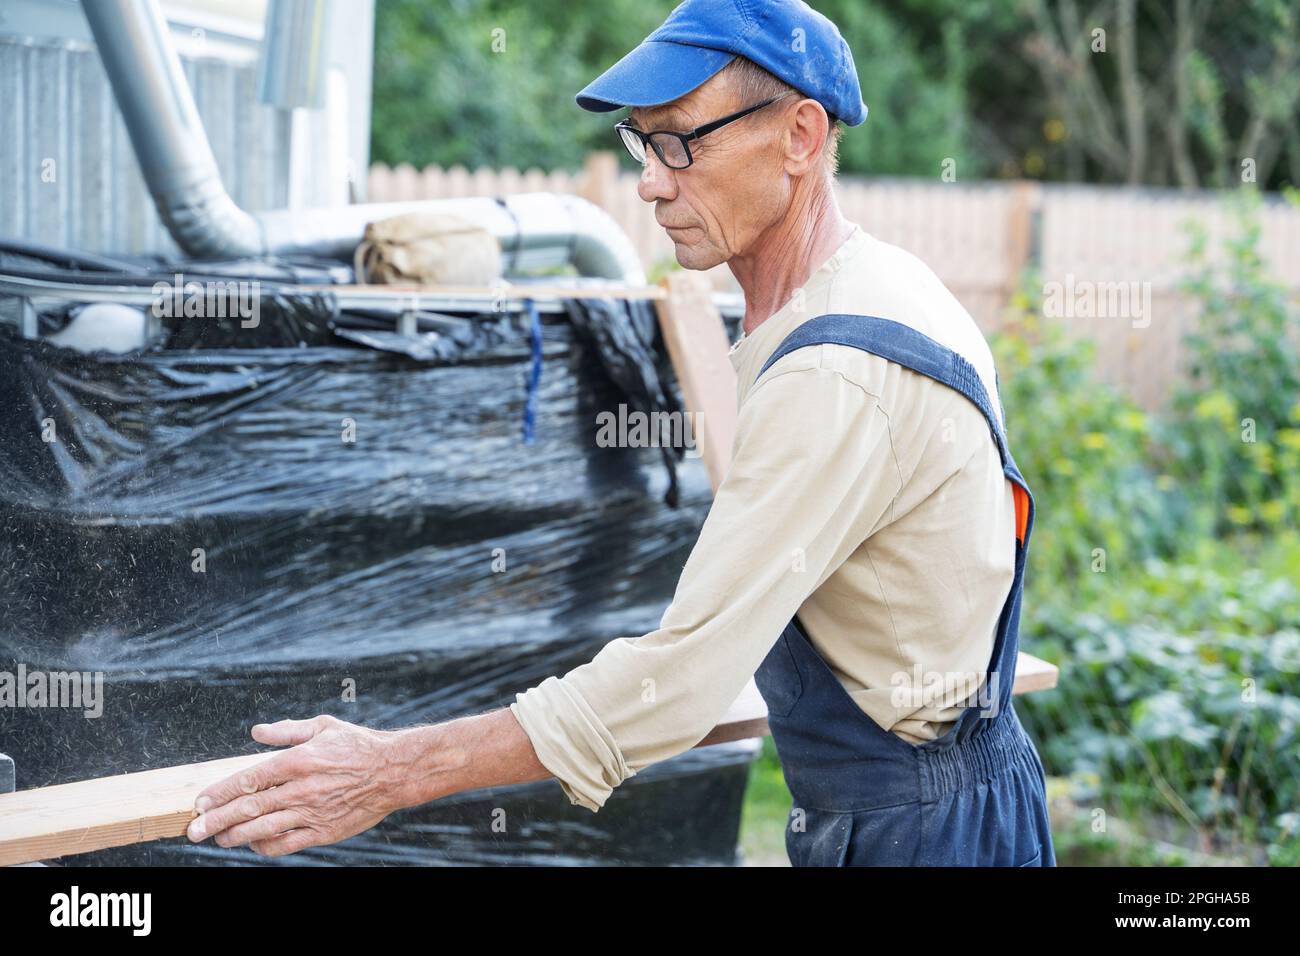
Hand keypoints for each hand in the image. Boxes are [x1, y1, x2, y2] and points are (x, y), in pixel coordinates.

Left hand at [187, 715, 411, 856]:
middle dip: (216, 820)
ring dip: (235, 836)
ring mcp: (312, 813)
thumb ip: (287, 731)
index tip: (200, 802)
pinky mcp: (324, 831)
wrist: (394, 771)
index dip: (220, 793)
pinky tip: (253, 845)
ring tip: (217, 838)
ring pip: (263, 829)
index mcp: (298, 761)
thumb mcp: (323, 726)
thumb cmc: (358, 745)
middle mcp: (301, 789)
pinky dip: (265, 847)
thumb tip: (256, 731)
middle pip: (249, 808)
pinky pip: (287, 844)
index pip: (249, 779)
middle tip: (193, 830)